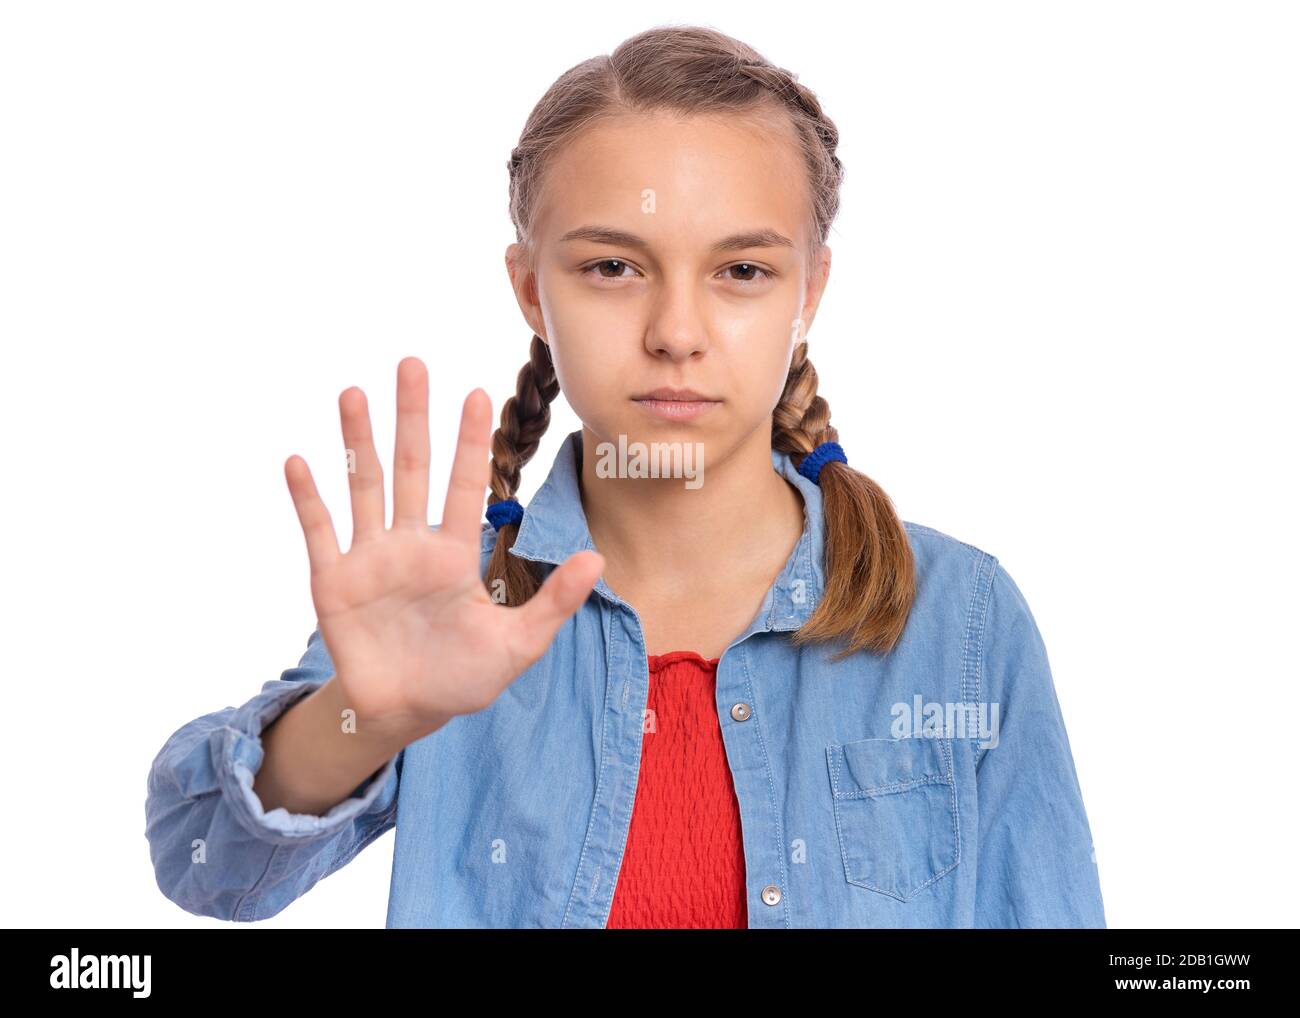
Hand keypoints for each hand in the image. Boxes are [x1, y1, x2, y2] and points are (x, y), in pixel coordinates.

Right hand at [283, 357, 603, 742]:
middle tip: (414, 364)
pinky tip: (298, 460)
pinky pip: (319, 532)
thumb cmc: (463, 677)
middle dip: (413, 418)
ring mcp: (370, 558)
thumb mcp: (517, 645)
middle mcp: (411, 543)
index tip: (478, 394)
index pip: (466, 485)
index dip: (471, 443)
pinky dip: (308, 498)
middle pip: (412, 468)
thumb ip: (553, 603)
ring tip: (353, 393)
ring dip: (357, 441)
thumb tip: (597, 558)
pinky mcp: (333, 581)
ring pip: (364, 486)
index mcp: (455, 553)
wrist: (405, 713)